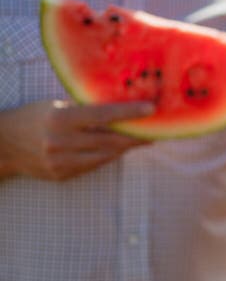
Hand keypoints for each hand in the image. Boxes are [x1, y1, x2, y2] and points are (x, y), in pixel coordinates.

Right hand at [0, 99, 153, 181]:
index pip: (103, 115)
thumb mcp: (56, 106)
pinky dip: (107, 156)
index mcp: (60, 119)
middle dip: (135, 135)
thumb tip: (121, 105)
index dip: (129, 113)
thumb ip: (84, 109)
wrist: (3, 145)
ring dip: (125, 148)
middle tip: (155, 130)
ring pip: (105, 156)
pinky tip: (118, 149)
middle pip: (109, 139)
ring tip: (141, 139)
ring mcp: (60, 162)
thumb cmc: (34, 117)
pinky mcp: (61, 175)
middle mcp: (61, 142)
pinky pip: (93, 165)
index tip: (151, 109)